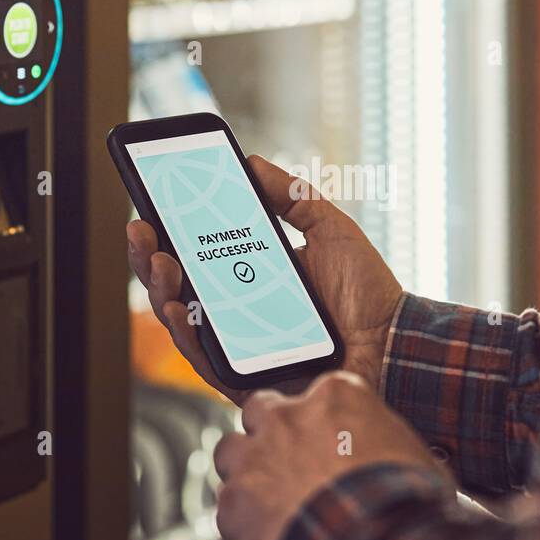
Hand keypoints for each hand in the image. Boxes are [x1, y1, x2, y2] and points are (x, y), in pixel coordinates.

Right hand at [127, 155, 403, 403]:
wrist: (396, 341)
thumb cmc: (367, 293)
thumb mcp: (328, 229)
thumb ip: (291, 197)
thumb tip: (252, 162)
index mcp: (248, 277)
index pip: (195, 255)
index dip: (166, 233)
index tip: (150, 205)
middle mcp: (235, 311)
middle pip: (176, 286)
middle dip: (150, 256)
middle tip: (142, 229)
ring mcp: (236, 344)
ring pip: (180, 320)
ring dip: (160, 289)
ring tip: (159, 261)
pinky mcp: (244, 376)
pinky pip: (203, 360)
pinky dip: (185, 334)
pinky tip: (176, 308)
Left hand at [212, 371, 451, 539]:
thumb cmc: (408, 508)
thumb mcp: (414, 459)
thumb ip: (379, 445)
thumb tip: (380, 462)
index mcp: (336, 396)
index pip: (316, 396)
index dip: (318, 423)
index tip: (325, 443)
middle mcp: (286, 417)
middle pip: (260, 413)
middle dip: (269, 436)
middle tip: (287, 467)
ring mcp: (252, 458)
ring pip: (230, 453)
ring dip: (246, 473)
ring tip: (272, 505)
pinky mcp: (232, 502)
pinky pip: (228, 506)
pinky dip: (244, 523)